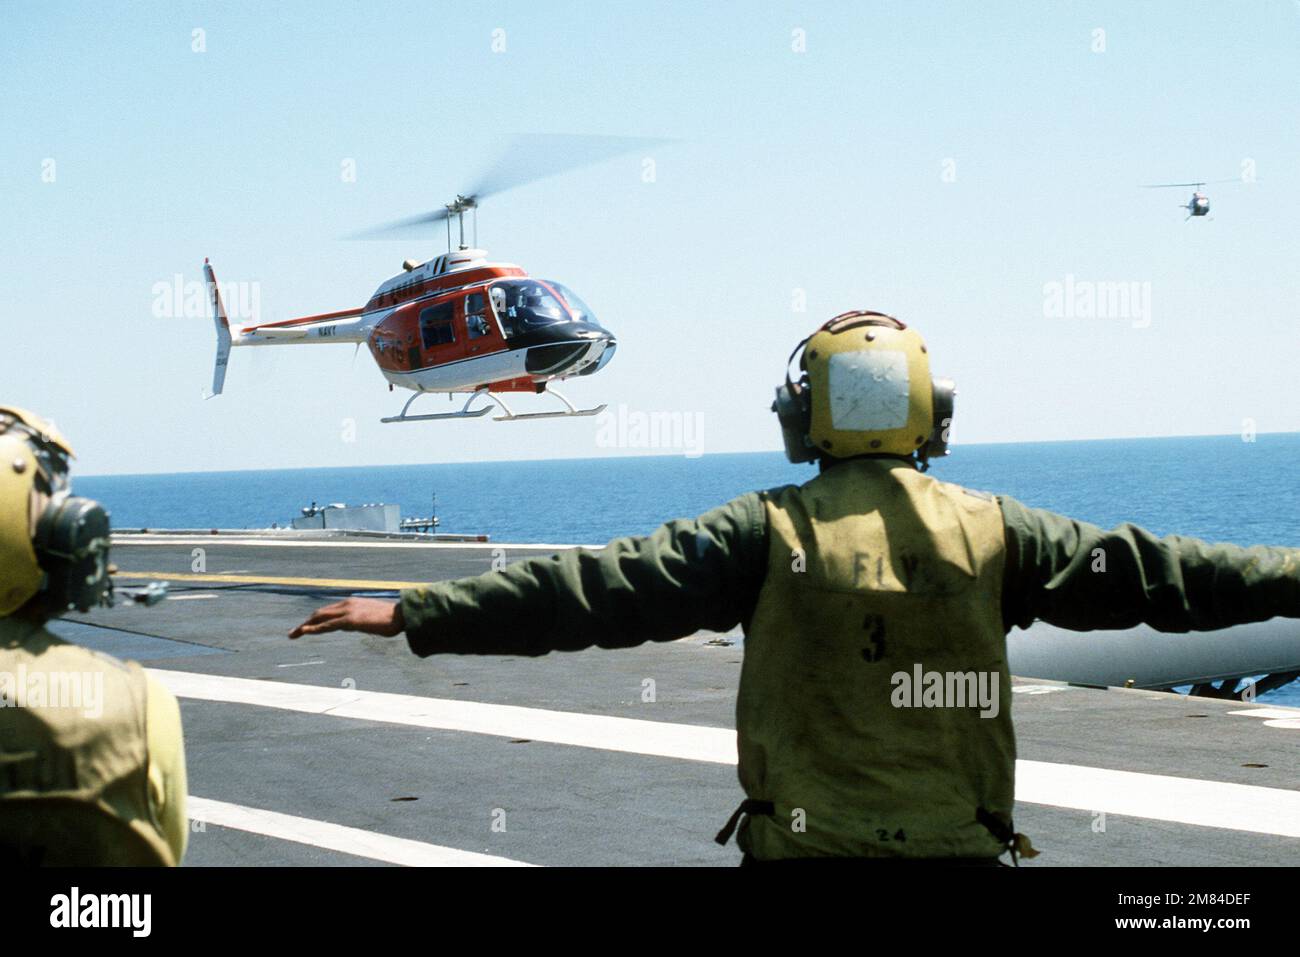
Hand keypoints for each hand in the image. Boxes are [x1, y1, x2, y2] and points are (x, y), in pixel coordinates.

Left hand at [289, 597, 404, 638]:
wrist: (402, 615)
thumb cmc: (391, 619)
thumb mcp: (371, 619)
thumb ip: (359, 620)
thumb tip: (353, 625)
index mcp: (351, 603)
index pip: (327, 611)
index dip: (315, 619)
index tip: (305, 627)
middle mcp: (347, 604)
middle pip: (320, 613)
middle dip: (305, 622)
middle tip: (293, 633)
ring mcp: (348, 611)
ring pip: (320, 618)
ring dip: (305, 626)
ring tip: (293, 634)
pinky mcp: (350, 620)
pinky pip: (328, 625)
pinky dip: (315, 628)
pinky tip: (305, 631)